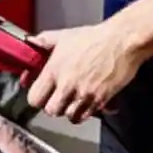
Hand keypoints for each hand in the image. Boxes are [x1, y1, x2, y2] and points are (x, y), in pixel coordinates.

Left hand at [24, 21, 142, 124]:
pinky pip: (87, 116)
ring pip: (69, 117)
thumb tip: (31, 43)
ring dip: (70, 110)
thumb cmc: (95, 38)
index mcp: (54, 70)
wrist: (121, 41)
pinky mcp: (100, 100)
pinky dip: (86, 112)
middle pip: (51, 111)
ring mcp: (84, 94)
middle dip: (53, 105)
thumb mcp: (63, 35)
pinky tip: (86, 101)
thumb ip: (43, 41)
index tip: (40, 94)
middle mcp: (67, 85)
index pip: (34, 98)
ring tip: (73, 100)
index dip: (36, 97)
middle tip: (57, 97)